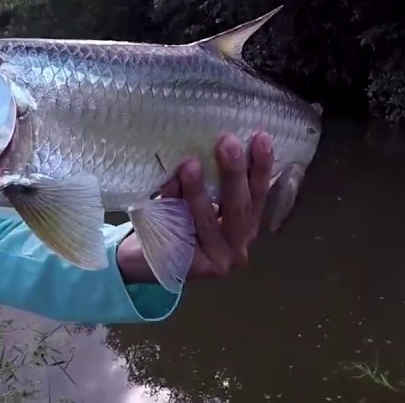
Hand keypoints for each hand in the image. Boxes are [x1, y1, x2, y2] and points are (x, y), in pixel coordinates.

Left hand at [117, 131, 274, 282]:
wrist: (143, 260)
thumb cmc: (177, 222)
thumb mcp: (201, 200)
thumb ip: (214, 182)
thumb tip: (218, 140)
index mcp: (246, 227)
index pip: (259, 195)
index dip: (262, 167)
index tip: (261, 138)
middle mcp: (238, 247)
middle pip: (239, 208)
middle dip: (234, 174)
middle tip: (228, 143)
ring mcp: (217, 261)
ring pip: (208, 221)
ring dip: (199, 191)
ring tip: (190, 165)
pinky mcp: (191, 267)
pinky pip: (181, 231)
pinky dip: (174, 206)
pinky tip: (169, 185)